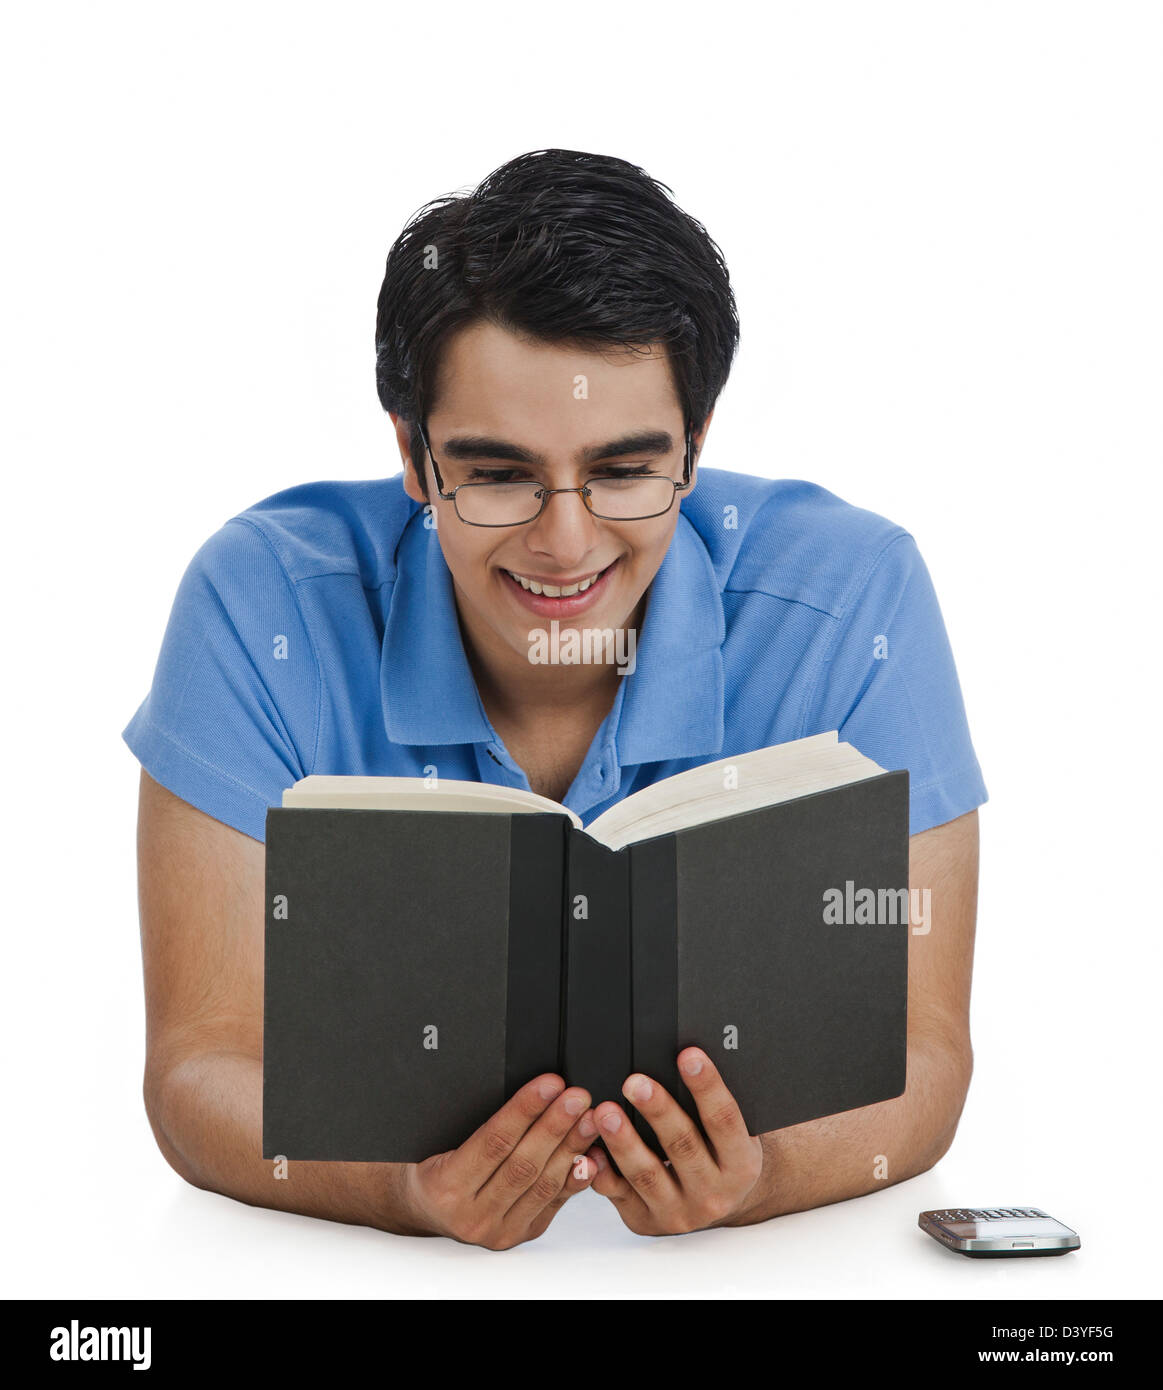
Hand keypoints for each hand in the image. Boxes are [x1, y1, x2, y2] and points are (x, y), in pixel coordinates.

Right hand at [400, 1074, 597, 1249]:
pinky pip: (554, 1202)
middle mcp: (472, 1215)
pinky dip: (576, 1177)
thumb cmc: (433, 1167)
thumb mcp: (438, 1141)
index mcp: (446, 1187)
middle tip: (578, 1097)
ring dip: (572, 1148)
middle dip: (555, 1126)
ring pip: (544, 1185)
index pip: (494, 1142)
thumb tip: (525, 1091)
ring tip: (590, 1119)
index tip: (550, 1084)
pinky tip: (590, 1155)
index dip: (525, 1110)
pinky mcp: (522, 1233)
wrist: (425, 1209)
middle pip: (523, 1164)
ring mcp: (499, 1230)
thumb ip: (477, 1124)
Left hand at [586, 1048, 763, 1235]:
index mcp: (741, 1164)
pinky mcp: (646, 1220)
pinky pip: (619, 1194)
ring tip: (605, 1112)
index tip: (688, 1055)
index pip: (724, 1119)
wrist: (718, 1202)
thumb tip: (689, 1055)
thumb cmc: (721, 1154)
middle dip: (658, 1111)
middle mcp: (714, 1193)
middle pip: (683, 1146)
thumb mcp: (733, 1134)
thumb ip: (713, 1105)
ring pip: (647, 1174)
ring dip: (623, 1142)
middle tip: (635, 1082)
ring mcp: (679, 1212)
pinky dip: (602, 1171)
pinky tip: (590, 1149)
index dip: (707, 1086)